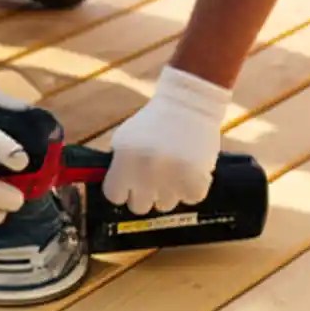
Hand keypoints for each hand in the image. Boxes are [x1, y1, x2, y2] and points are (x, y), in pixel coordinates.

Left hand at [103, 65, 231, 214]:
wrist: (189, 103)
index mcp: (125, 161)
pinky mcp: (196, 182)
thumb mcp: (124, 139)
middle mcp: (146, 174)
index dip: (122, 190)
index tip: (130, 183)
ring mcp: (171, 180)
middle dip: (144, 194)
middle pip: (138, 207)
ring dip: (168, 192)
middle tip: (153, 178)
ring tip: (174, 170)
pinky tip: (189, 170)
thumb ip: (117, 166)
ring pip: (165, 205)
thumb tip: (115, 193)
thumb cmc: (154, 122)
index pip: (114, 196)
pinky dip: (192, 188)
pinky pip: (190, 199)